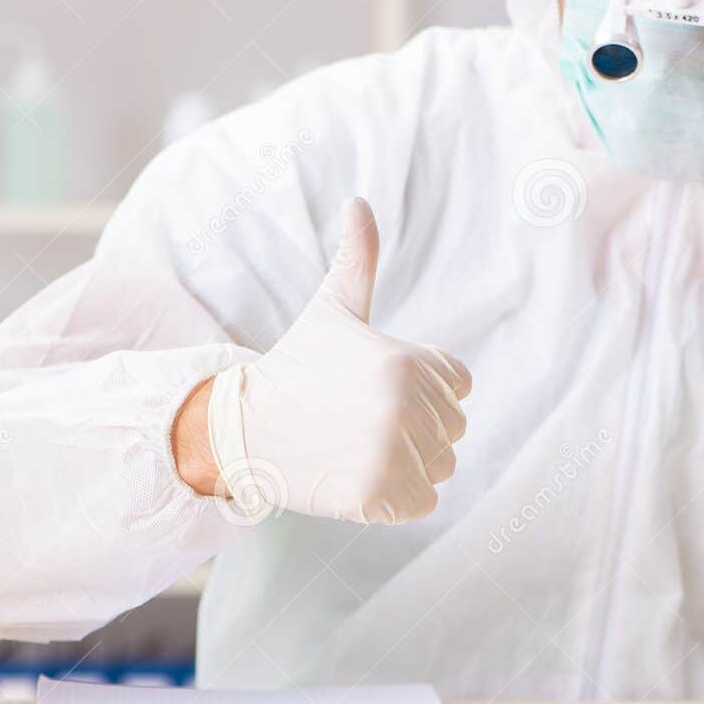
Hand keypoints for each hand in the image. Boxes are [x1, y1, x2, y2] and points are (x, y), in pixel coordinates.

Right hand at [203, 198, 470, 523]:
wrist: (244, 428)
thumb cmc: (296, 366)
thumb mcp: (332, 309)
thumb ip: (357, 258)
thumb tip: (358, 201)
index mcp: (405, 361)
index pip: (459, 385)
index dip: (422, 387)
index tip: (372, 387)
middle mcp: (404, 407)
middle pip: (453, 429)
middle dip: (415, 427)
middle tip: (357, 419)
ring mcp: (391, 455)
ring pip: (441, 467)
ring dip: (408, 463)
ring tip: (356, 446)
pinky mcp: (378, 495)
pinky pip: (422, 502)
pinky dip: (396, 498)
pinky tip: (357, 476)